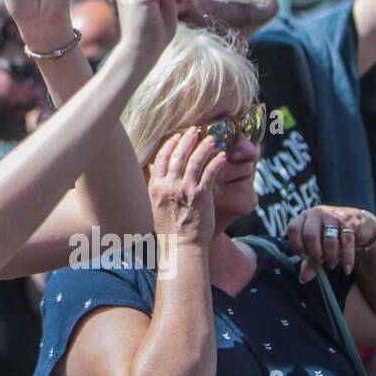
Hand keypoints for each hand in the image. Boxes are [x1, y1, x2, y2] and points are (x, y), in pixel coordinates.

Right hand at [147, 127, 227, 245]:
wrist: (180, 245)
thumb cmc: (168, 227)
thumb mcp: (154, 204)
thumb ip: (156, 186)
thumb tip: (153, 171)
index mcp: (155, 186)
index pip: (160, 158)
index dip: (169, 144)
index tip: (176, 136)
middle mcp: (169, 185)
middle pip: (177, 155)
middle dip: (187, 139)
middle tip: (195, 130)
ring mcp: (185, 190)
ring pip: (194, 161)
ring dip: (203, 147)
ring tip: (212, 139)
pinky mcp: (201, 196)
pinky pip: (209, 173)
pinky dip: (216, 162)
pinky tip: (221, 156)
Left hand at [286, 205, 375, 279]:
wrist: (357, 222)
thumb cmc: (330, 235)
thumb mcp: (317, 246)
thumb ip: (309, 261)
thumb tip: (303, 279)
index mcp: (304, 217)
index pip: (293, 229)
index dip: (296, 245)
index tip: (304, 257)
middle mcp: (317, 214)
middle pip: (310, 235)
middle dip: (314, 253)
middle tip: (319, 261)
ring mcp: (333, 217)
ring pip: (329, 240)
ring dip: (330, 257)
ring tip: (331, 265)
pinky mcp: (350, 223)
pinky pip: (347, 242)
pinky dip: (347, 258)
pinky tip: (347, 269)